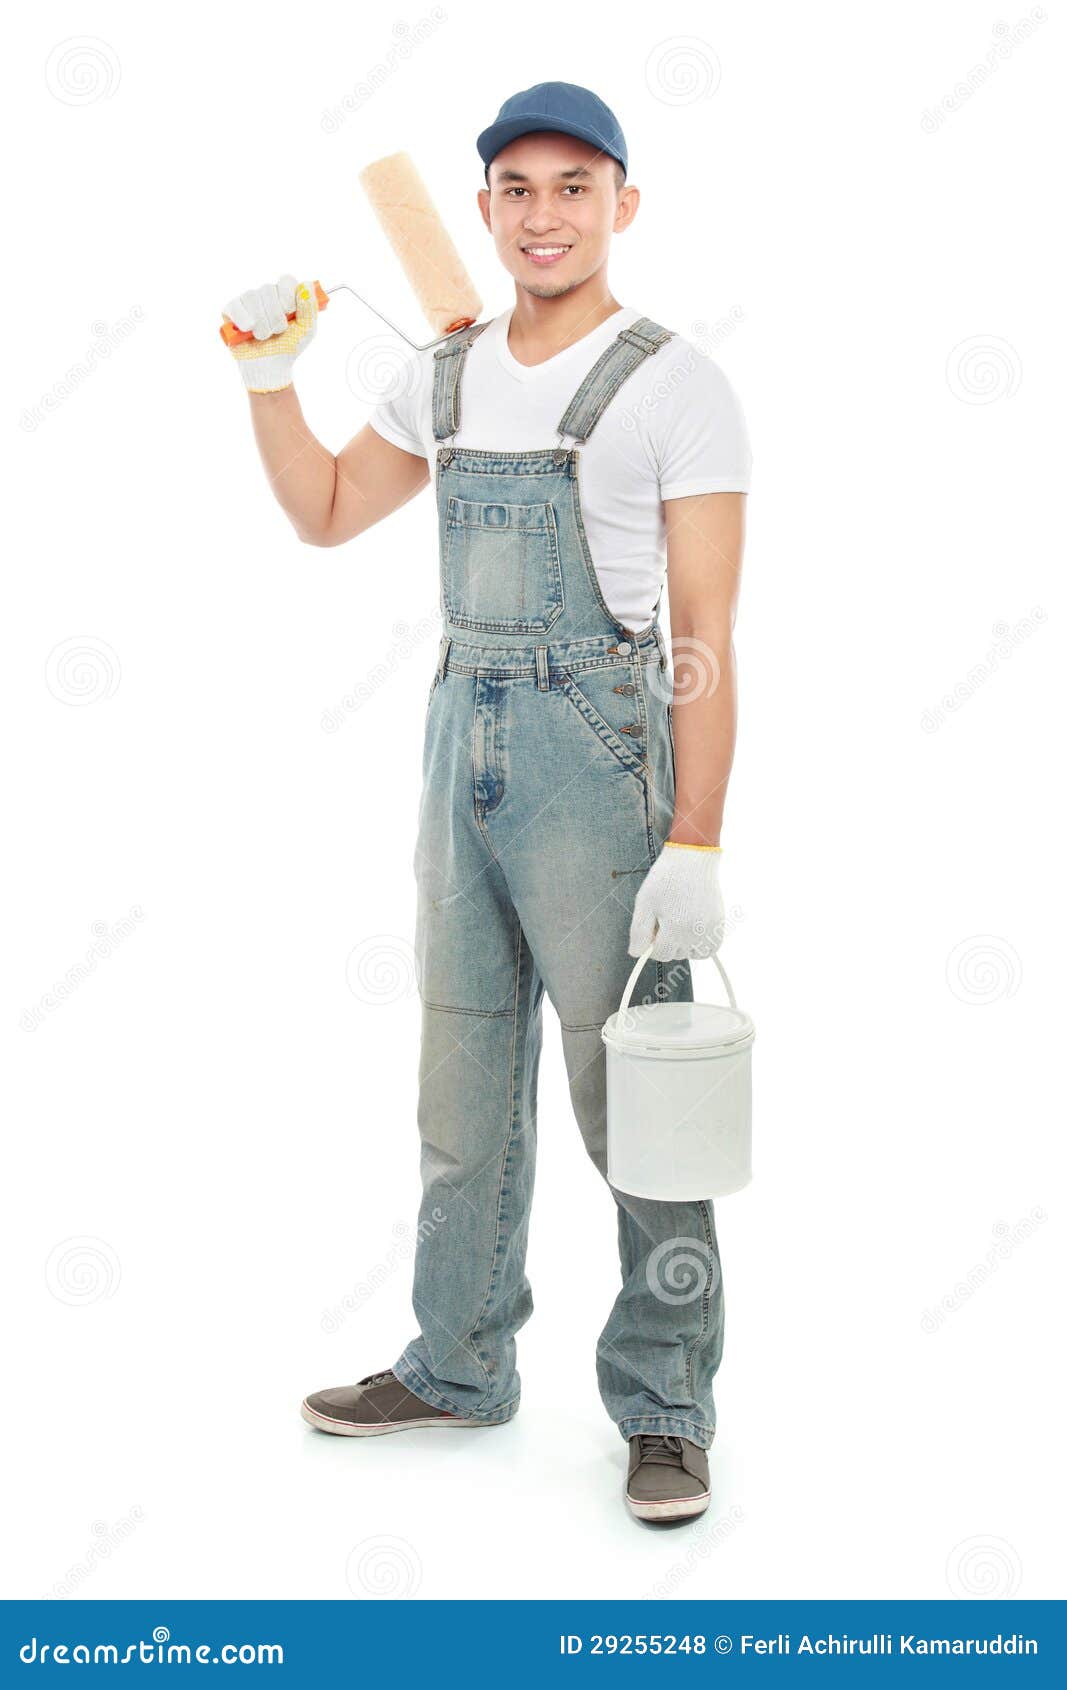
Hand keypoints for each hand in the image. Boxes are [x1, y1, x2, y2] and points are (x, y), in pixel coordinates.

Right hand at [222, 274, 317, 392]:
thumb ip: (310, 307)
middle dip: (276, 317)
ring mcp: (247, 301)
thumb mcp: (306, 329)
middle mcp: (265, 294)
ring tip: (264, 336)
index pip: (285, 280)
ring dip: (262, 323)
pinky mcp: (231, 310)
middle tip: (278, 332)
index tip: (290, 313)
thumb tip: (306, 285)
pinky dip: (245, 321)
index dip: (288, 296)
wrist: (271, 366)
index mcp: (284, 295)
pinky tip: (249, 331)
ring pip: (253, 298)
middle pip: (268, 290)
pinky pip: (236, 306)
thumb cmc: (288, 347)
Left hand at [628, 843, 725, 960]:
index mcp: (676, 929)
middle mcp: (696, 934)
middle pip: (676, 954)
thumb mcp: (645, 903)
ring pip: (693, 954)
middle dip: (666, 942)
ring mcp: (710, 930)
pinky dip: (700, 946)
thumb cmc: (666, 878)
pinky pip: (710, 948)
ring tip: (678, 924)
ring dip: (683, 946)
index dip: (651, 942)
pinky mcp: (719, 923)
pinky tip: (692, 931)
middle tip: (665, 918)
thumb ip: (639, 931)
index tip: (651, 925)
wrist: (693, 859)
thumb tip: (636, 954)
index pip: (660, 954)